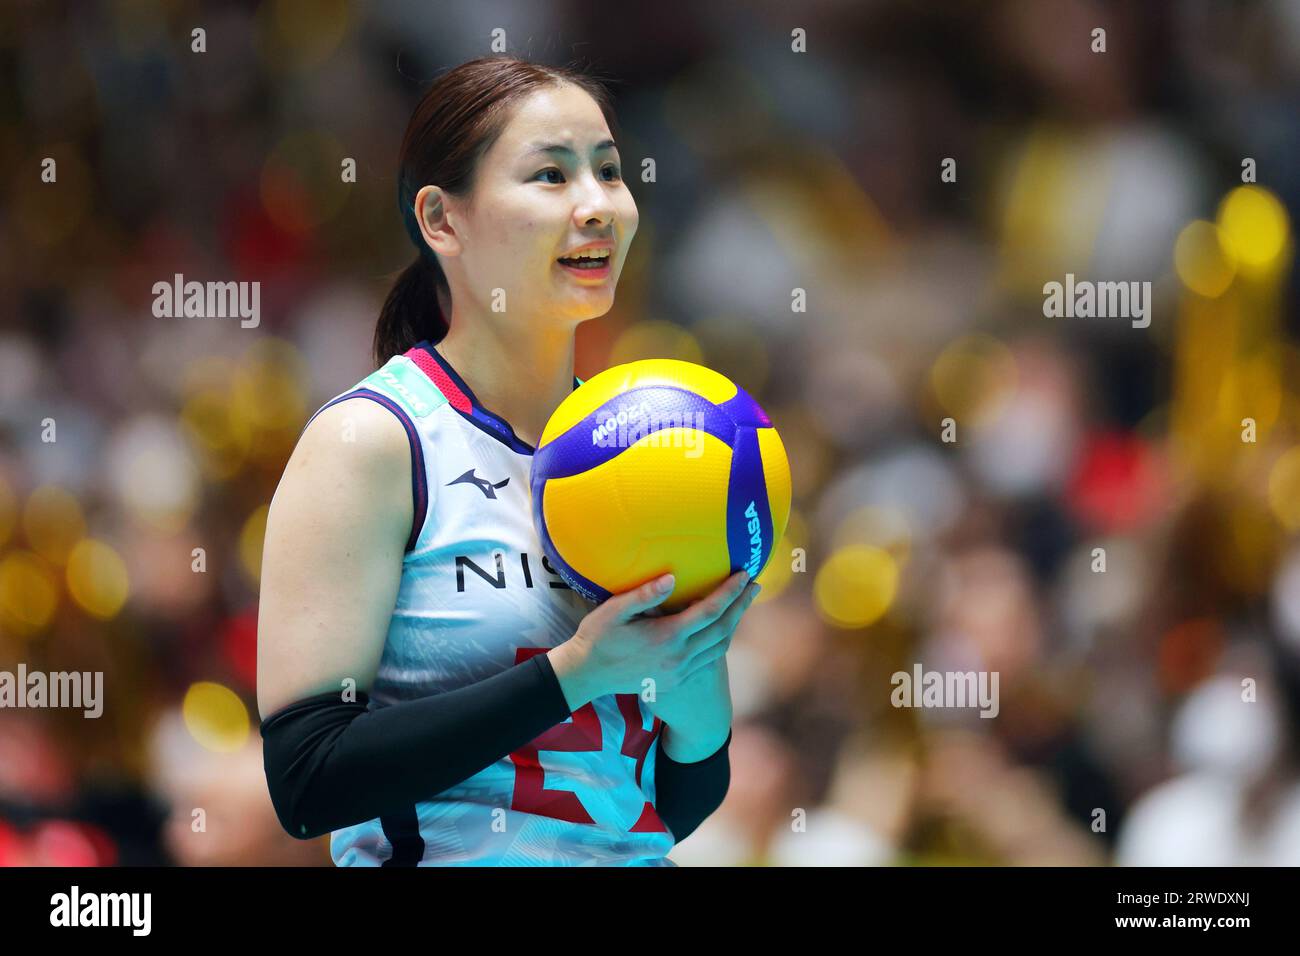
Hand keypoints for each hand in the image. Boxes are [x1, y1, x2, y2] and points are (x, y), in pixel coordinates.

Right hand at [548, 570, 758, 709]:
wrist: (586, 676)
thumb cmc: (597, 637)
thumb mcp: (614, 611)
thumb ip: (644, 594)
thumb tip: (671, 578)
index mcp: (667, 637)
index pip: (709, 610)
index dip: (730, 591)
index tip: (744, 574)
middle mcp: (678, 657)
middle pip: (722, 629)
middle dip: (740, 606)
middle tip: (754, 585)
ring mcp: (678, 672)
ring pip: (718, 647)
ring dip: (734, 624)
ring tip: (742, 604)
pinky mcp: (674, 681)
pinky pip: (707, 660)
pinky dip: (719, 641)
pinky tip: (719, 629)